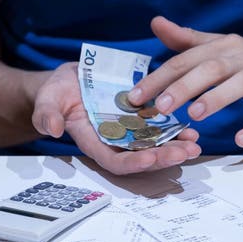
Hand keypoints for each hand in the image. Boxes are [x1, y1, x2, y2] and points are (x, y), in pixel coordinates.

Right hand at [31, 61, 201, 174]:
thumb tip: (53, 129)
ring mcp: (127, 128)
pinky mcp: (136, 113)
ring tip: (195, 142)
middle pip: (141, 155)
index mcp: (93, 141)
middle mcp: (113, 139)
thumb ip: (47, 115)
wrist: (67, 80)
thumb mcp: (47, 100)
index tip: (150, 159)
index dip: (132, 162)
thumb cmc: (55, 93)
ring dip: (175, 145)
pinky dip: (174, 128)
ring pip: (154, 143)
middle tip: (186, 152)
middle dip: (164, 156)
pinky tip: (192, 126)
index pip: (114, 160)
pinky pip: (157, 124)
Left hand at [126, 17, 242, 148]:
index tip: (135, 96)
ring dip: (217, 99)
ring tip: (194, 115)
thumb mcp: (224, 47)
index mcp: (225, 46)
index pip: (186, 60)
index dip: (159, 77)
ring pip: (240, 85)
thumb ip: (188, 40)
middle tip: (158, 107)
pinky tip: (241, 139)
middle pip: (210, 68)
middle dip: (182, 86)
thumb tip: (155, 23)